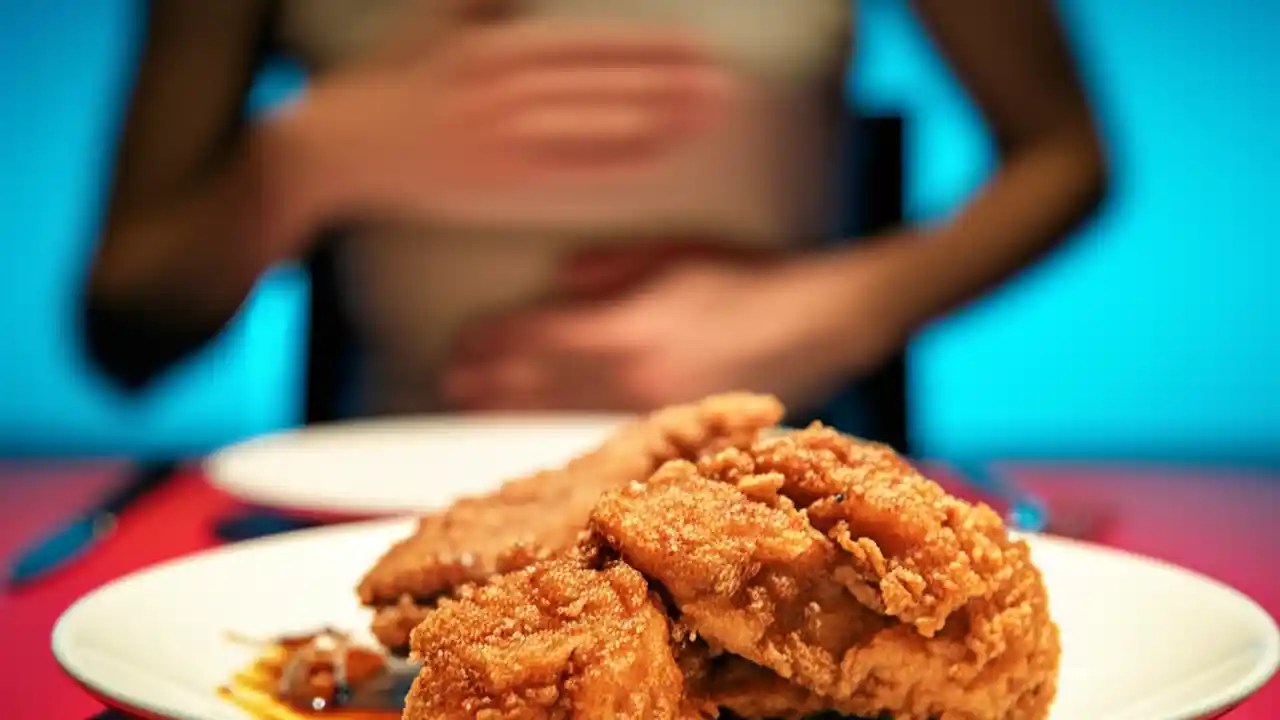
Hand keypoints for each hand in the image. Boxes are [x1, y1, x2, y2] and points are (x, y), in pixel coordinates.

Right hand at [272, 23, 733, 238]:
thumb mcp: (434, 25)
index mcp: (493, 46)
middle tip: (723, 85)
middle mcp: (502, 86)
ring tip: (707, 116)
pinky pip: (571, 167)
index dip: (646, 47)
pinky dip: (618, 158)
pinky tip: (656, 154)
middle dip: (669, 83)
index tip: (693, 48)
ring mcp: (500, 135)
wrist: (333, 147)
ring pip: (597, 123)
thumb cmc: (385, 86)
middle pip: (604, 82)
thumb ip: (488, 3)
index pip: (588, 44)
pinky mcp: (496, 178)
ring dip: (658, 119)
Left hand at [442, 247, 907, 411]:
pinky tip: (546, 422)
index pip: (538, 341)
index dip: (494, 344)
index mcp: (628, 329)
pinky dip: (567, 423)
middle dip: (492, 380)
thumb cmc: (751, 278)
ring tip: (481, 401)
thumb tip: (558, 280)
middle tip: (454, 378)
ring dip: (519, 407)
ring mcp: (652, 409)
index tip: (462, 343)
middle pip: (541, 385)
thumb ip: (609, 269)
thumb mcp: (674, 255)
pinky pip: (606, 431)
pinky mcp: (675, 429)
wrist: (820, 322)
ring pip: (567, 414)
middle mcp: (632, 378)